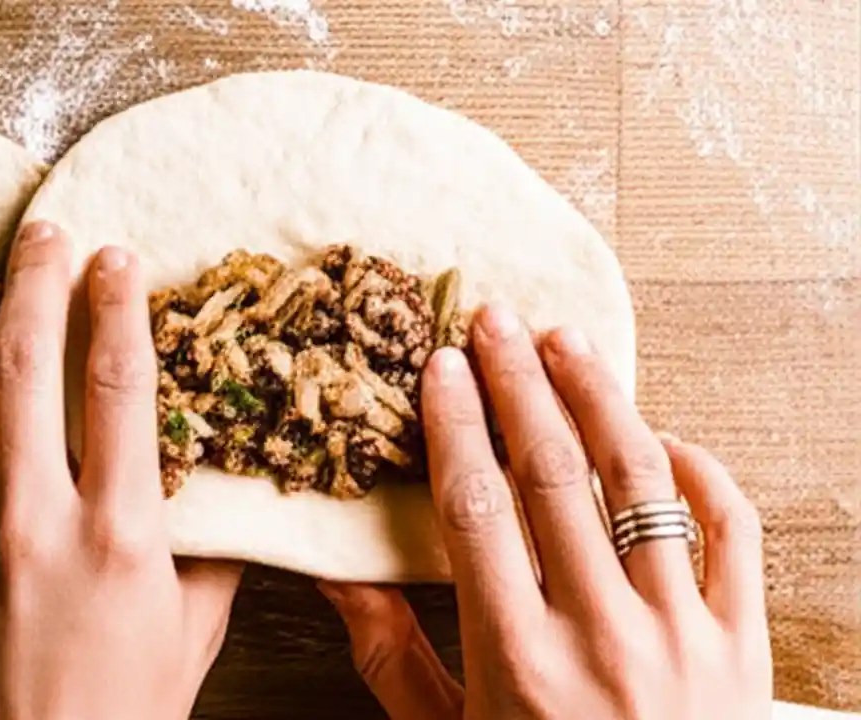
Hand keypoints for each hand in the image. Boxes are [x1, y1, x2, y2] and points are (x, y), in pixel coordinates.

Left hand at [0, 221, 242, 719]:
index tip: (117, 259)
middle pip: (24, 366)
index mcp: (117, 538)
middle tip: (45, 235)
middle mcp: (30, 528)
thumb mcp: (193, 631)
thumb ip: (210, 546)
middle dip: (36, 280)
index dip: (118, 304)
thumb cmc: (120, 713)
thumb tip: (217, 474)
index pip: (119, 386)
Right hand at [320, 305, 770, 718]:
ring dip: (600, 400)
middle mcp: (604, 638)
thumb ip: (390, 655)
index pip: (478, 511)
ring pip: (641, 483)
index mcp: (520, 662)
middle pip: (554, 476)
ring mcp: (685, 636)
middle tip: (493, 320)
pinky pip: (732, 530)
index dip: (455, 427)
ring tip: (566, 343)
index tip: (439, 366)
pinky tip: (663, 434)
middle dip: (518, 385)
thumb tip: (335, 572)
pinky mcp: (744, 643)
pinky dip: (700, 469)